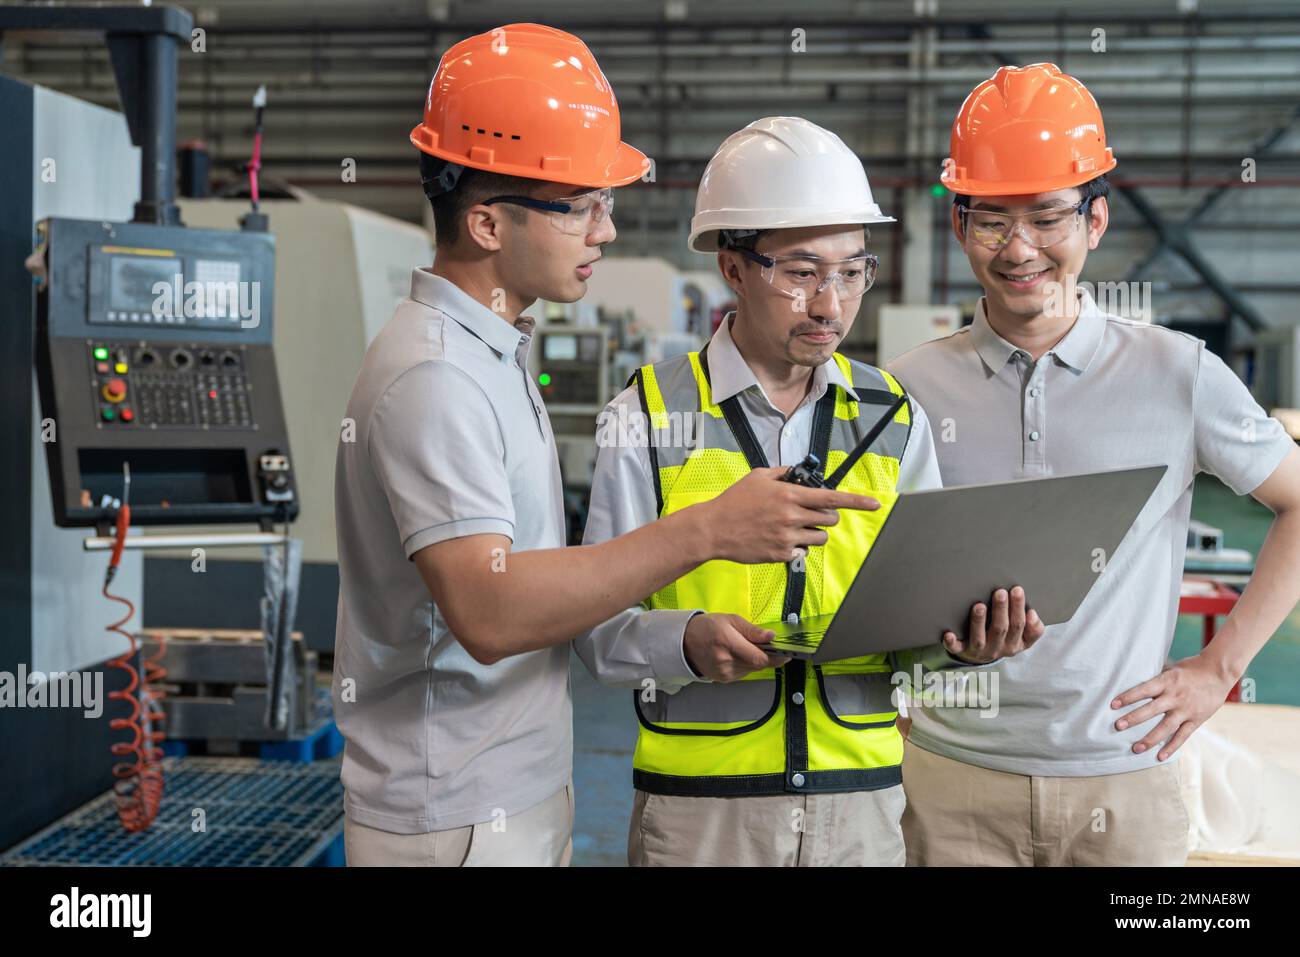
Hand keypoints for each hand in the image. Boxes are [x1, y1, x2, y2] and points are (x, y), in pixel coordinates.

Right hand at [683, 613, 790, 681]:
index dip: (776, 657)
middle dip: (766, 656)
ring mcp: (723, 672)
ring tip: (744, 647)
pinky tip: (737, 655)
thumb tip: (771, 636)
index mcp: (727, 641)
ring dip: (755, 660)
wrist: (685, 642)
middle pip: (758, 665)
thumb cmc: (708, 627)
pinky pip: (744, 673)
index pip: (759, 658)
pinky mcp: (723, 679)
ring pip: (752, 669)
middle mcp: (725, 660)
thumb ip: (752, 630)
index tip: (786, 653)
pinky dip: (746, 664)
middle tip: (767, 646)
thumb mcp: (731, 620)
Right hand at [697, 467, 879, 564]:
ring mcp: (788, 537)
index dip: (857, 501)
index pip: (831, 498)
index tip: (875, 504)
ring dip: (813, 532)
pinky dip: (797, 546)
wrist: (713, 529)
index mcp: (789, 495)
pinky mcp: (781, 554)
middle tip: (812, 514)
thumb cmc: (733, 501)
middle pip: (830, 519)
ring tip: (793, 527)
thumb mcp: (757, 477)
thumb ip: (782, 472)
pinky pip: (803, 551)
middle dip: (826, 516)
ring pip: (820, 537)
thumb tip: (797, 472)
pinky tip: (779, 539)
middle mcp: (792, 516)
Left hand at [942, 586, 1043, 663]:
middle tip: (1000, 592)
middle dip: (1001, 610)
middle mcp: (997, 648)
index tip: (1017, 589)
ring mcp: (979, 651)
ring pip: (979, 638)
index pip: (1019, 626)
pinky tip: (948, 634)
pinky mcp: (962, 651)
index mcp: (1014, 644)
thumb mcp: (1024, 638)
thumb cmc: (1005, 639)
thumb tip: (1033, 615)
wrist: (983, 657)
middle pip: (1000, 629)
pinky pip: (956, 649)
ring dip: (979, 622)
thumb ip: (1033, 628)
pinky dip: (952, 642)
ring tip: (979, 606)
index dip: (1018, 608)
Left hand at [1110, 654, 1238, 760]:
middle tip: (1117, 726)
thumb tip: (1135, 687)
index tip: (1113, 705)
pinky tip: (1159, 756)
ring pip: (1166, 727)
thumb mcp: (1171, 669)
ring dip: (1150, 738)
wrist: (1218, 672)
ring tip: (1135, 748)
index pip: (1143, 690)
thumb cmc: (1190, 669)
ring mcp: (1186, 710)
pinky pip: (1182, 736)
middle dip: (1134, 719)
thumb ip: (1156, 680)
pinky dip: (1171, 747)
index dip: (1128, 697)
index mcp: (1167, 681)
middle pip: (1151, 710)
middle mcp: (1175, 696)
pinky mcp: (1197, 720)